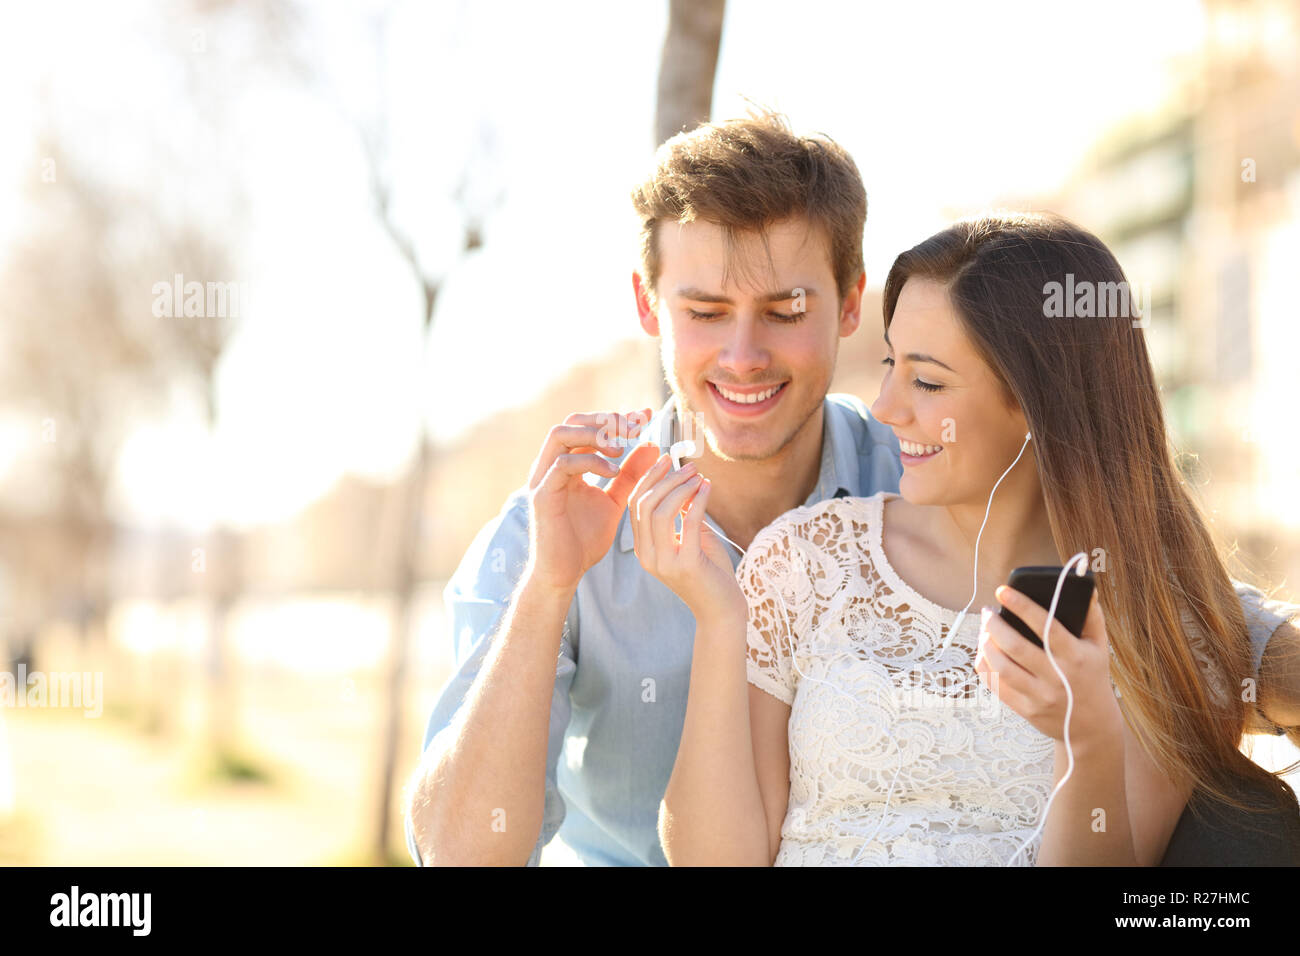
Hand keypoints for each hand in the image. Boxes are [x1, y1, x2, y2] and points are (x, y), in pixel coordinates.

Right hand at [526, 409, 657, 592]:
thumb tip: (652, 445)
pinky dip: (590, 461)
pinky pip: (562, 465)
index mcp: (567, 464)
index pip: (588, 426)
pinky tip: (613, 471)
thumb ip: (631, 474)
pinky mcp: (542, 495)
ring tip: (621, 448)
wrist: (565, 572)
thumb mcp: (616, 500)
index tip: (646, 415)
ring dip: (594, 435)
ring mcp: (543, 478)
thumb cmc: (585, 539)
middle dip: (606, 419)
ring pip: (560, 434)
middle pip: (572, 421)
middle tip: (636, 427)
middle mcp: (550, 465)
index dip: (617, 417)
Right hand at [629, 453, 744, 622]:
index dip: (649, 479)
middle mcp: (649, 557)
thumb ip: (685, 514)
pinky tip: (708, 488)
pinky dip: (698, 500)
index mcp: (645, 550)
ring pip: (661, 511)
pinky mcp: (686, 565)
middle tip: (689, 466)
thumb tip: (684, 481)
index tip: (666, 459)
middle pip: (645, 505)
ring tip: (699, 476)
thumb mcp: (693, 539)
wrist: (722, 611)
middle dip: (666, 479)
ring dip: (681, 487)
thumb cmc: (710, 574)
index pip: (636, 506)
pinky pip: (689, 522)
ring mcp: (665, 562)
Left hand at [975, 587, 1122, 747]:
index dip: (1022, 606)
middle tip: (987, 613)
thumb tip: (1087, 587)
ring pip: (1002, 667)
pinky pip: (996, 686)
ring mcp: (1040, 696)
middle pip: (1015, 647)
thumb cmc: (1093, 677)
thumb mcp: (1099, 647)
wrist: (1093, 727)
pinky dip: (985, 667)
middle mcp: (1057, 677)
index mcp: (1075, 656)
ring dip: (986, 645)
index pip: (1046, 627)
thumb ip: (1092, 616)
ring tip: (984, 632)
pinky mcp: (1026, 710)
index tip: (1002, 591)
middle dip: (994, 625)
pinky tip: (983, 654)